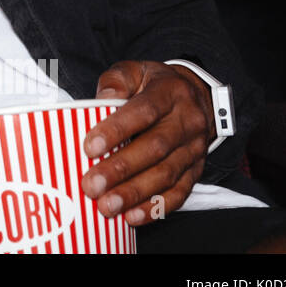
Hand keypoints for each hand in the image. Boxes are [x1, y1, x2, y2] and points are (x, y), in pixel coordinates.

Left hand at [79, 61, 215, 225]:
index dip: (116, 130)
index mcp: (169, 92)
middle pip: (155, 148)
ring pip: (167, 174)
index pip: (144, 111)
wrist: (195, 95)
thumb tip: (100, 101)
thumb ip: (114, 82)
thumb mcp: (134, 71)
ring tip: (107, 205)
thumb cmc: (154, 85)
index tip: (90, 147)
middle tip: (92, 185)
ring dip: (135, 193)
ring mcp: (194, 148)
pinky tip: (132, 216)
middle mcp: (187, 121)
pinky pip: (179, 193)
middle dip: (121, 169)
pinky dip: (155, 207)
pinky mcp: (196, 170)